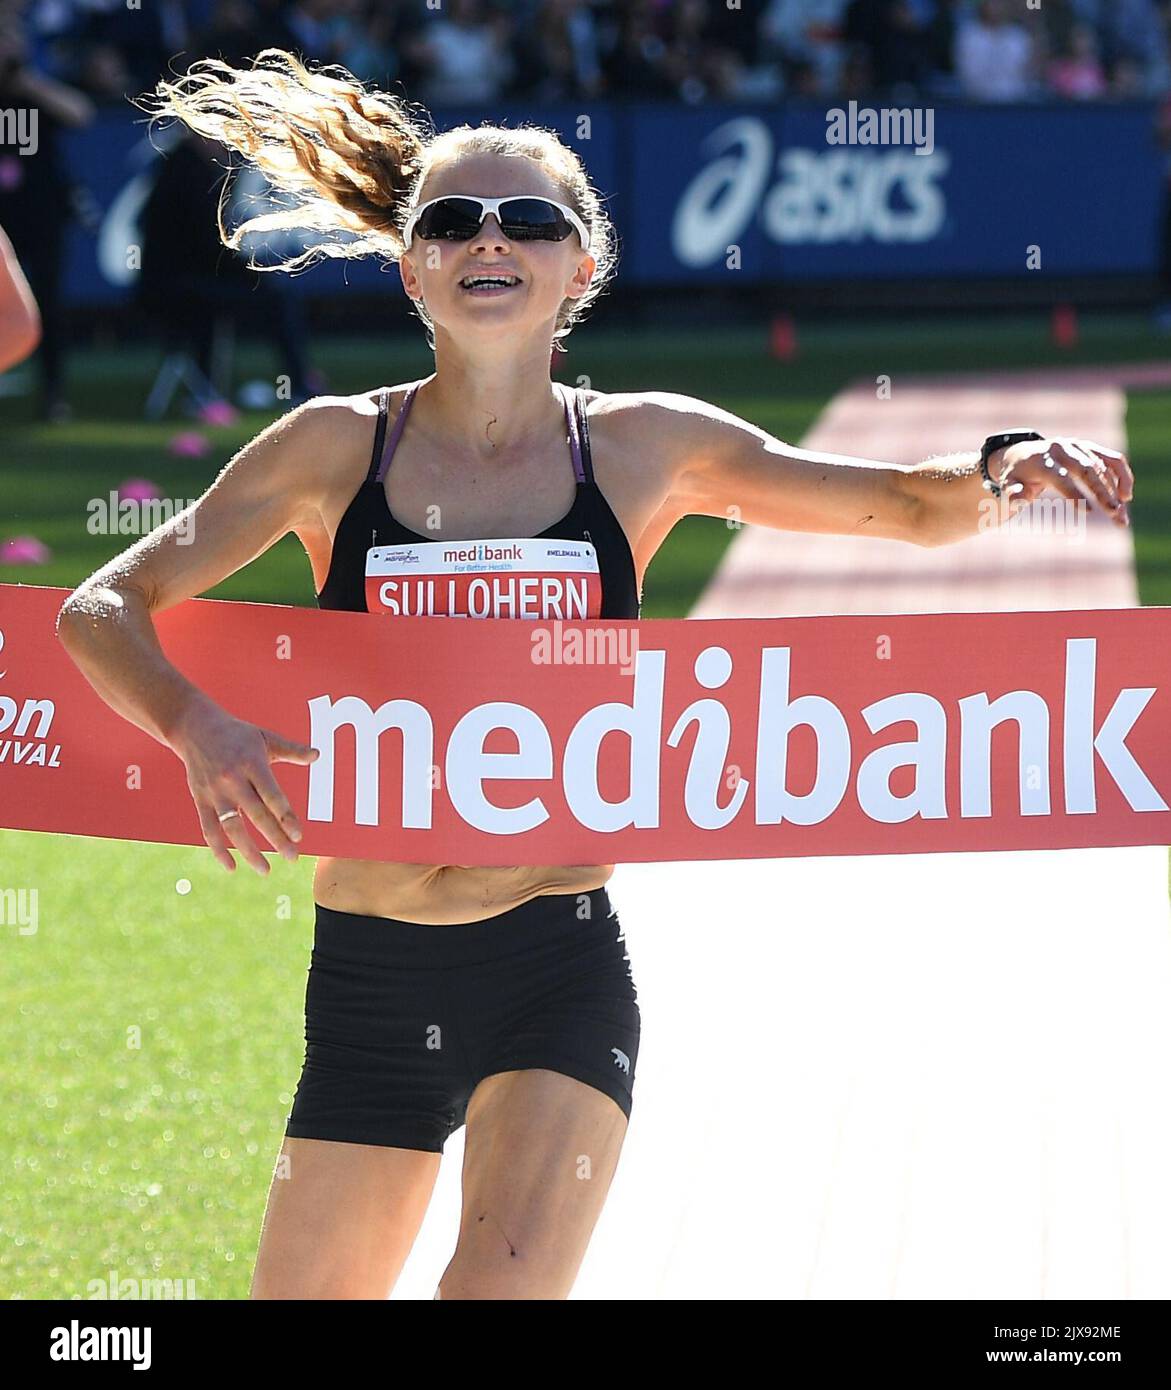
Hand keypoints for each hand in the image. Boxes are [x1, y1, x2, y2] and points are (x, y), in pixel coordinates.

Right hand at [170, 695, 318, 873]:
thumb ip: (292, 749)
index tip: (299, 836)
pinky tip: (232, 867)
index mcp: (252, 764)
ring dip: (249, 851)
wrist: (195, 727)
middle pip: (256, 815)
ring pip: (232, 828)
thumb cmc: (237, 734)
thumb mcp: (265, 737)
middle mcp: (233, 780)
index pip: (272, 796)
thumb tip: (318, 754)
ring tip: (266, 870)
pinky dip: (218, 850)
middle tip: (292, 857)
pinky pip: (209, 829)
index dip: (286, 817)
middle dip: (275, 839)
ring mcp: (215, 792)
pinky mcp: (200, 800)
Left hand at [991, 437, 1133, 526]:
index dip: (1074, 494)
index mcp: (1042, 461)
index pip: (1060, 477)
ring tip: (1121, 515)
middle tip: (1115, 513)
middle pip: (1087, 470)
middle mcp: (1063, 449)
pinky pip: (1112, 460)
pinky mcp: (1090, 448)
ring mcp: (1079, 446)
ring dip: (1116, 490)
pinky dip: (1122, 476)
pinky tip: (1126, 496)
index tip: (1087, 512)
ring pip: (1103, 467)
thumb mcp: (1008, 486)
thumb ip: (1012, 493)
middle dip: (1102, 492)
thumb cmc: (1016, 476)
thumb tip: (1018, 500)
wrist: (1022, 455)